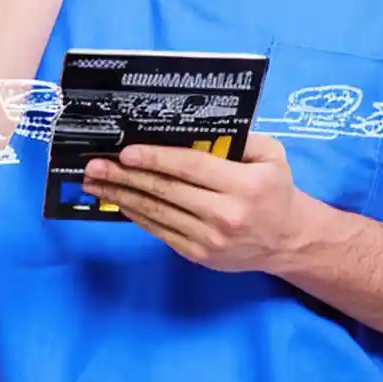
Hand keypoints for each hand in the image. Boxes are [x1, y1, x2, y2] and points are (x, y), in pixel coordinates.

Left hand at [82, 134, 312, 273]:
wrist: (287, 241)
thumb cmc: (275, 190)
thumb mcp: (272, 156)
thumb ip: (242, 139)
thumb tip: (198, 126)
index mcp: (244, 186)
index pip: (192, 168)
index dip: (157, 159)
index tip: (126, 152)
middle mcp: (226, 215)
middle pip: (167, 191)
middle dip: (126, 176)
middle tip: (95, 165)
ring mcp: (210, 239)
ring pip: (158, 213)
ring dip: (122, 196)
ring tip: (95, 182)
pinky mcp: (199, 255)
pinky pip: (160, 231)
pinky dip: (136, 215)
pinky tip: (119, 200)